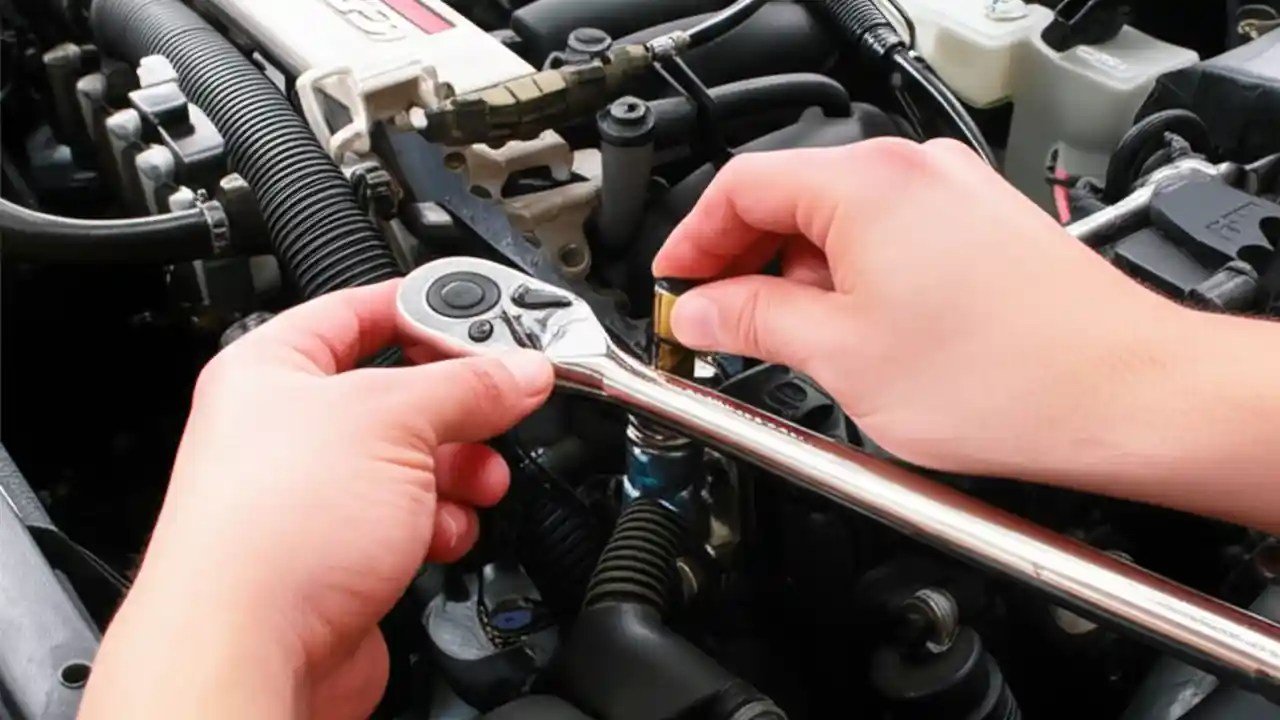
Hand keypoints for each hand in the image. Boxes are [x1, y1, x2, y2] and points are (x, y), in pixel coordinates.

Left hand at [81, 281, 553, 719]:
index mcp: (272, 370)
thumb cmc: (272, 531)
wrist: (251, 651)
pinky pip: (411, 519)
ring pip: (414, 463)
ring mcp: (316, 497)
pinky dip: (439, 524)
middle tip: (502, 404)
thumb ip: (468, 386)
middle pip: (399, 394)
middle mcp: (288, 431)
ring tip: (477, 479)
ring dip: (459, 472)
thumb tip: (519, 369)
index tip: (482, 316)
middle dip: (459, 407)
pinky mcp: (343, 554)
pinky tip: (443, 532)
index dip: (422, 309)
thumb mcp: (393, 421)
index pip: (357, 311)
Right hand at [652, 139, 1279, 530]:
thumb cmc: (1006, 376)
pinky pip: (890, 240)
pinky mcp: (982, 228)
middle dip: (742, 263)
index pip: (740, 186)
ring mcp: (953, 195)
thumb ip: (752, 322)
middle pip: (790, 200)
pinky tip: (852, 337)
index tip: (676, 284)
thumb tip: (702, 311)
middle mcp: (913, 171)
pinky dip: (854, 281)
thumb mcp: (839, 354)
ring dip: (799, 278)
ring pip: (841, 224)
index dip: (692, 239)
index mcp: (866, 183)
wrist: (1123, 396)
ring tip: (788, 347)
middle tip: (717, 324)